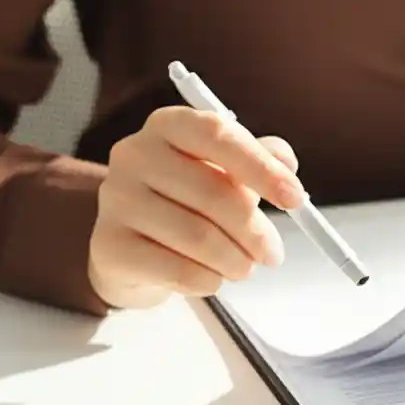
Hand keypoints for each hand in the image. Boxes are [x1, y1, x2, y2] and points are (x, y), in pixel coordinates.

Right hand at [88, 107, 306, 308]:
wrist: (131, 246)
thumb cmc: (189, 199)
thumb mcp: (226, 169)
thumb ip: (261, 159)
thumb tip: (286, 164)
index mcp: (168, 125)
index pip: (217, 134)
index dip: (261, 167)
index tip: (296, 199)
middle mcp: (134, 154)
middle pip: (213, 193)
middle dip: (255, 231)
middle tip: (273, 254)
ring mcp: (116, 199)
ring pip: (198, 237)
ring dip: (236, 261)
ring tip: (245, 267)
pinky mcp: (109, 245)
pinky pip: (177, 270)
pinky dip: (208, 280)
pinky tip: (212, 277)